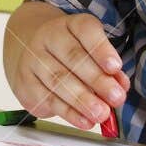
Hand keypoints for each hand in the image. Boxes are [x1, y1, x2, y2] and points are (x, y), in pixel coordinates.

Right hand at [9, 10, 128, 129]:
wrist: (27, 49)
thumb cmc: (67, 52)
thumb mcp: (89, 50)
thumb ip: (107, 67)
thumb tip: (120, 86)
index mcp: (69, 25)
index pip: (85, 30)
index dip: (101, 49)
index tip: (115, 67)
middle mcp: (48, 37)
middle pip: (73, 58)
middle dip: (97, 80)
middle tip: (116, 97)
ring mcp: (33, 59)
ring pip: (58, 80)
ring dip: (83, 100)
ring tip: (102, 113)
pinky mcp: (25, 83)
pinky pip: (48, 100)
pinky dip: (69, 113)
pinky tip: (85, 120)